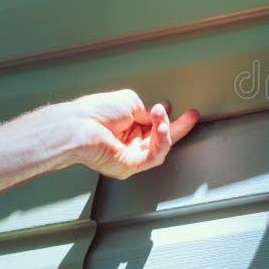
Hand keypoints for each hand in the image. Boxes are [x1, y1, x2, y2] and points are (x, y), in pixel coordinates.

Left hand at [64, 89, 199, 178]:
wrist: (78, 126)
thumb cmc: (94, 112)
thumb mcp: (129, 101)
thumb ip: (147, 109)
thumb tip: (158, 113)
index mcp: (127, 126)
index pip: (154, 125)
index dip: (168, 118)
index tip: (184, 111)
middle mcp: (128, 142)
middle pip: (161, 138)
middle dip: (177, 127)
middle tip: (190, 116)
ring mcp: (130, 155)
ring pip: (160, 148)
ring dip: (166, 131)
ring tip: (163, 116)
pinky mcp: (130, 166)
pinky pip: (153, 157)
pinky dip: (161, 142)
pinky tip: (160, 128)